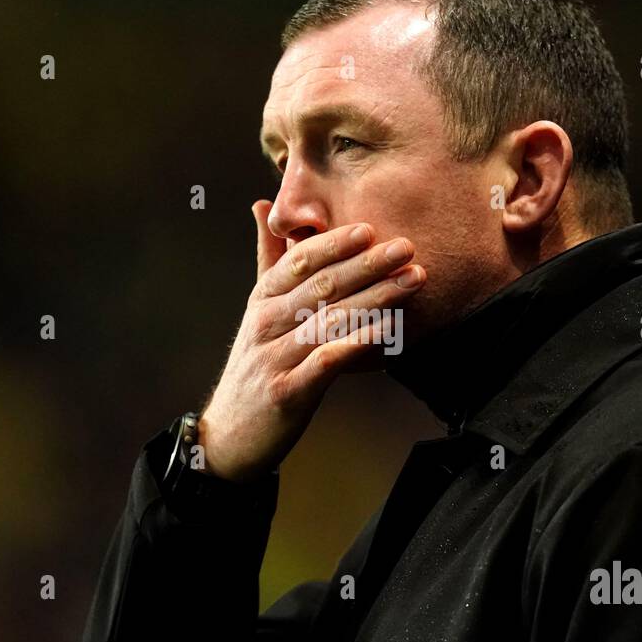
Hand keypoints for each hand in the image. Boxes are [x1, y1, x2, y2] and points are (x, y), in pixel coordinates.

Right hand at [197, 200, 426, 481]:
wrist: (228, 436)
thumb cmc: (255, 368)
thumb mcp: (258, 310)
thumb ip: (268, 259)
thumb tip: (262, 204)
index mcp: (263, 300)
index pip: (299, 261)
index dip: (334, 243)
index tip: (371, 229)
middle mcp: (267, 323)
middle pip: (322, 286)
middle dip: (368, 264)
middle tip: (406, 247)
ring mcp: (276, 358)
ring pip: (330, 319)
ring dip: (376, 296)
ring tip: (412, 279)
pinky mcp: (288, 392)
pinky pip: (327, 362)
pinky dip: (356, 344)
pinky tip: (386, 330)